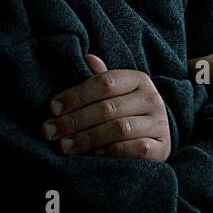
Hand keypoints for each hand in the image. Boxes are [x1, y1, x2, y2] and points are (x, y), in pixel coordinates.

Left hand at [42, 54, 170, 159]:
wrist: (157, 138)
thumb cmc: (127, 112)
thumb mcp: (116, 93)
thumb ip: (100, 79)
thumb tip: (85, 57)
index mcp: (138, 79)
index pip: (105, 82)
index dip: (76, 95)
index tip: (52, 108)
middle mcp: (152, 99)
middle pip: (108, 108)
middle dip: (74, 121)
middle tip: (50, 131)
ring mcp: (159, 124)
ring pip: (120, 128)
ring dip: (87, 138)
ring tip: (65, 146)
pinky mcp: (162, 148)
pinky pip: (135, 149)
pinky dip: (112, 152)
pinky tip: (93, 155)